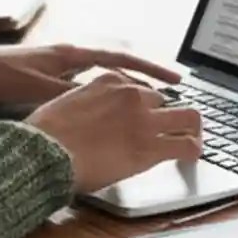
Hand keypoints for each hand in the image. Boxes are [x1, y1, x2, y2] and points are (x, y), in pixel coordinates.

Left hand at [0, 43, 181, 106]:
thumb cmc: (1, 77)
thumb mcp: (41, 89)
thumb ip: (74, 94)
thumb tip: (110, 100)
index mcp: (72, 55)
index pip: (122, 58)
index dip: (150, 70)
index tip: (175, 81)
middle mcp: (70, 57)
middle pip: (118, 66)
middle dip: (144, 80)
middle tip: (170, 94)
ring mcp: (59, 67)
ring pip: (103, 77)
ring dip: (125, 89)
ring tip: (146, 106)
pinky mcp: (48, 78)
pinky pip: (86, 86)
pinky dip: (103, 96)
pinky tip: (107, 112)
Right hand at [26, 72, 201, 192]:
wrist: (44, 153)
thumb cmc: (45, 135)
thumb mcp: (67, 104)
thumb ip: (88, 105)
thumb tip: (92, 121)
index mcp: (109, 81)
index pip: (139, 89)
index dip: (143, 106)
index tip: (144, 116)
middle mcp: (131, 94)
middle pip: (165, 100)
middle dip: (169, 115)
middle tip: (173, 128)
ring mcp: (144, 119)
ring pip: (188, 117)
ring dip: (191, 129)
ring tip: (191, 141)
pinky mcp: (151, 145)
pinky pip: (186, 144)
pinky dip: (194, 150)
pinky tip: (193, 156)